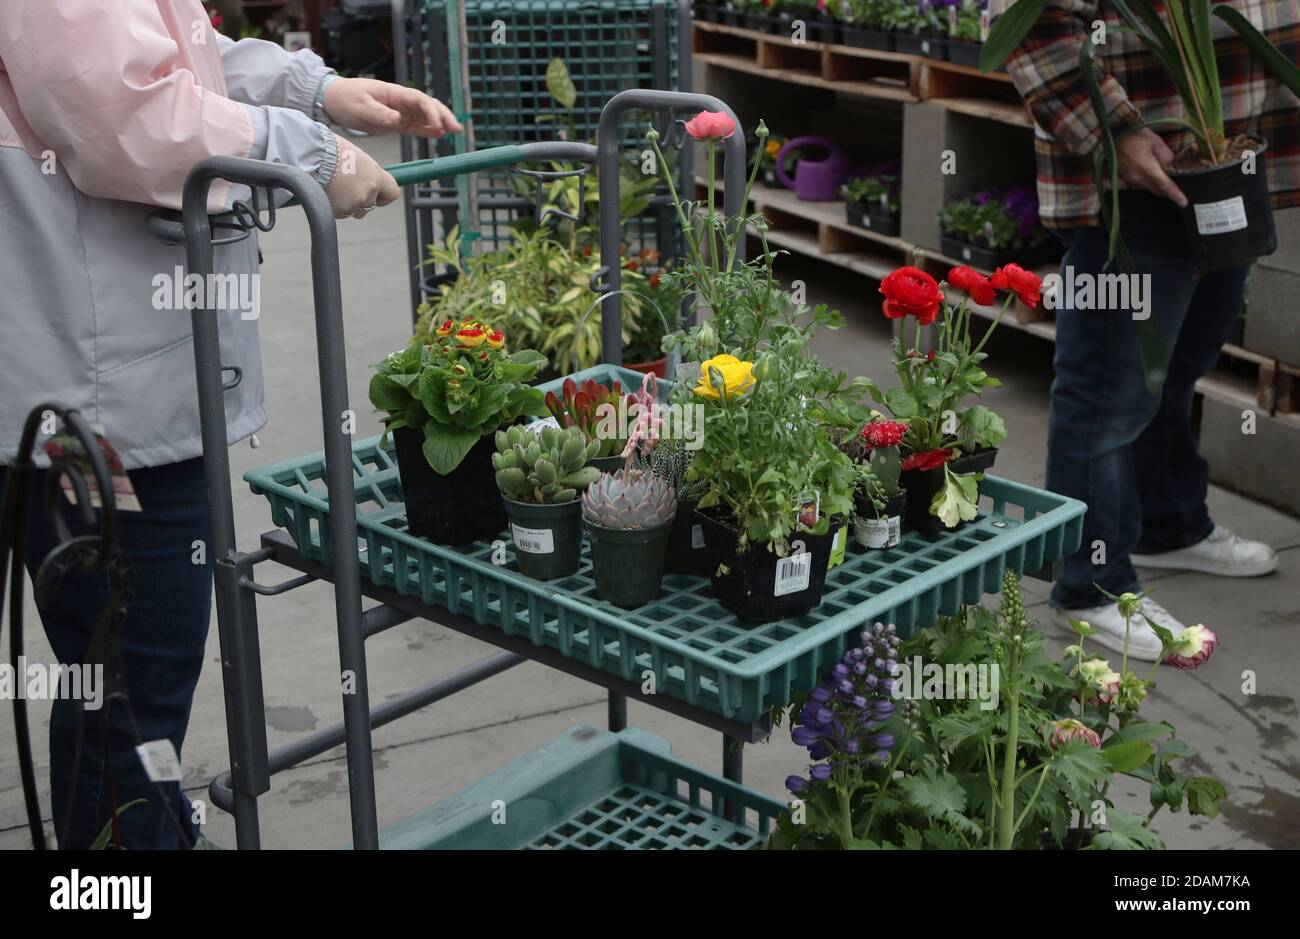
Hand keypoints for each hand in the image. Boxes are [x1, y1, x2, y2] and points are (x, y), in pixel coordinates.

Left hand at [322, 77, 462, 137]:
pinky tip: (439, 135)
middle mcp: (400, 102)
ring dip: (440, 123)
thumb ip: (378, 113)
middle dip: (443, 116)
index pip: (419, 100)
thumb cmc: (345, 98)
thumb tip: (397, 119)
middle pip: (427, 106)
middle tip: (457, 129)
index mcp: (394, 93)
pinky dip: (427, 130)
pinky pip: (415, 126)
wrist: (334, 101)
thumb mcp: (360, 105)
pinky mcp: (396, 123)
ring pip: (425, 117)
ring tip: (454, 132)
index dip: (431, 111)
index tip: (437, 124)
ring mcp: (400, 112)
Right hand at [325, 135, 399, 219]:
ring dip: (345, 204)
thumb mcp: (353, 156)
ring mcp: (355, 202)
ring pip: (353, 211)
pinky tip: (324, 191)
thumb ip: (364, 171)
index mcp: (375, 173)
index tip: (377, 197)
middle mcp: (369, 189)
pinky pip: (339, 213)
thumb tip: (365, 177)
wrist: (308, 154)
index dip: (384, 196)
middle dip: (358, 201)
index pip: (392, 192)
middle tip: (342, 187)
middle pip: (369, 205)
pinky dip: (332, 206)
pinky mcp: (340, 210)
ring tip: (331, 187)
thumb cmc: (327, 149)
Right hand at [1115, 128, 1187, 207]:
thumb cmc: (1136, 136)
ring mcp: (1131, 179)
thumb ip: (1167, 157)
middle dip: (1169, 192)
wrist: (1115, 135)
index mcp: (1147, 168)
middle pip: (1157, 190)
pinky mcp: (1127, 177)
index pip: (1164, 185)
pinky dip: (1151, 182)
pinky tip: (1156, 175)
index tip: (1183, 203)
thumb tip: (1173, 168)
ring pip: (1150, 188)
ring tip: (1169, 181)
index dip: (1175, 194)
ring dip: (1160, 187)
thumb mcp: (1156, 142)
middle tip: (1180, 190)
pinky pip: (1142, 184)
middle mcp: (1138, 178)